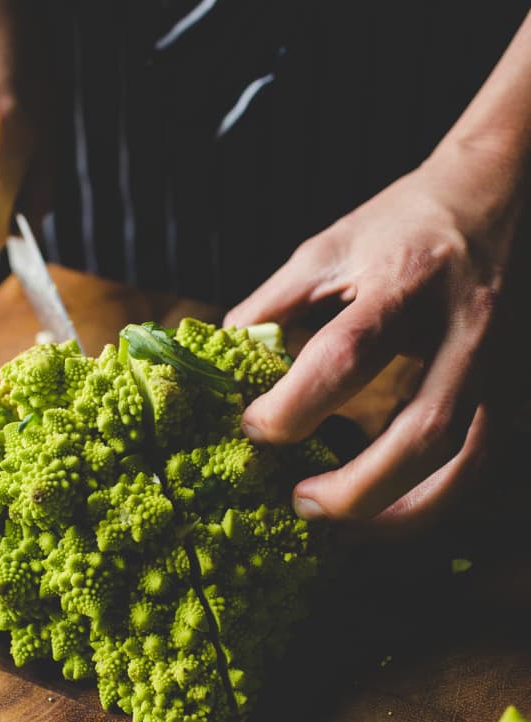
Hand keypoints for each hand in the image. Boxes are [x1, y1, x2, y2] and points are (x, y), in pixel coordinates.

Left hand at [225, 143, 529, 530]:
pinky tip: (386, 514)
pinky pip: (476, 464)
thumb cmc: (402, 222)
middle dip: (357, 485)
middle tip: (299, 503)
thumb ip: (272, 306)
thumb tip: (220, 365)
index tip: (252, 427)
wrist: (495, 194)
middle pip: (424, 429)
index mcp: (404, 280)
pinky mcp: (511, 388)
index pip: (347, 354)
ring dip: (401, 510)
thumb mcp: (327, 248)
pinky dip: (431, 501)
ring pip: (464, 461)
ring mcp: (498, 362)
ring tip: (341, 526)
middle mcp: (463, 327)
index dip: (293, 404)